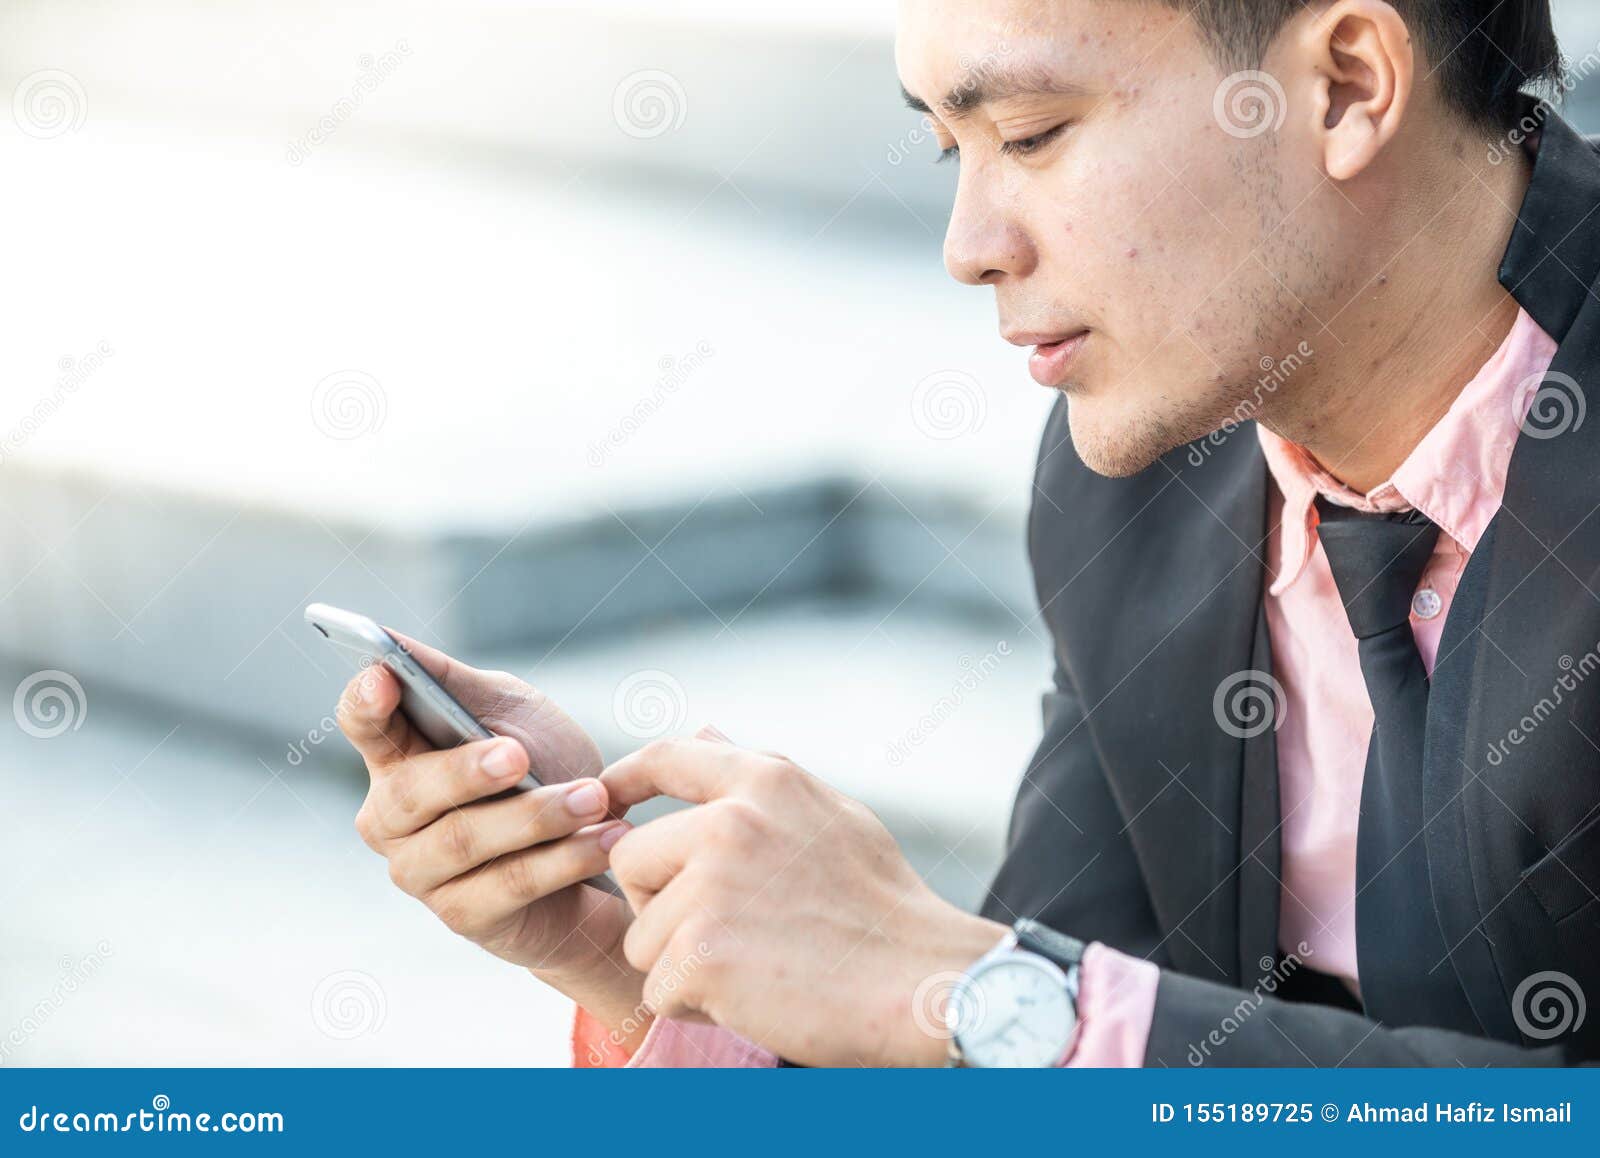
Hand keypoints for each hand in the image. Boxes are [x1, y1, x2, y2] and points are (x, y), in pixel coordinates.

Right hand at [336, 633, 648, 1044]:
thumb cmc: (541, 768)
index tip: (384, 677)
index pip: (362, 724)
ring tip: (595, 797)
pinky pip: (512, 884)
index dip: (365, 703)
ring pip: (464, 840)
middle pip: (409, 791)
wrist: (594, 845)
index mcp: (397, 755)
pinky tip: (607, 838)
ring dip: (536, 815)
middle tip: (520, 754)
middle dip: (466, 771)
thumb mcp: (510, 712)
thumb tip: (392, 642)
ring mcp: (421, 872)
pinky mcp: (464, 916)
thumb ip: (455, 683)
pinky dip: (566, 859)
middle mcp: (392, 819)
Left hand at [601, 731, 1006, 1066]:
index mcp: (765, 781)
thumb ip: (762, 782)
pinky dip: (695, 1004)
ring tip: (756, 966)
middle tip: (730, 931)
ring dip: (682, 962)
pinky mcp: (701, 953)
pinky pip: (657, 987)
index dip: (623, 780)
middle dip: (662, 902)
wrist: (921, 985)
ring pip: (642, 934)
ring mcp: (713, 887)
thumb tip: (704, 732)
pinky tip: (753, 998)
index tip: (603, 802)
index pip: (667, 758)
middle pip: (633, 859)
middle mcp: (731, 822)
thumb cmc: (883, 908)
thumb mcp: (833, 816)